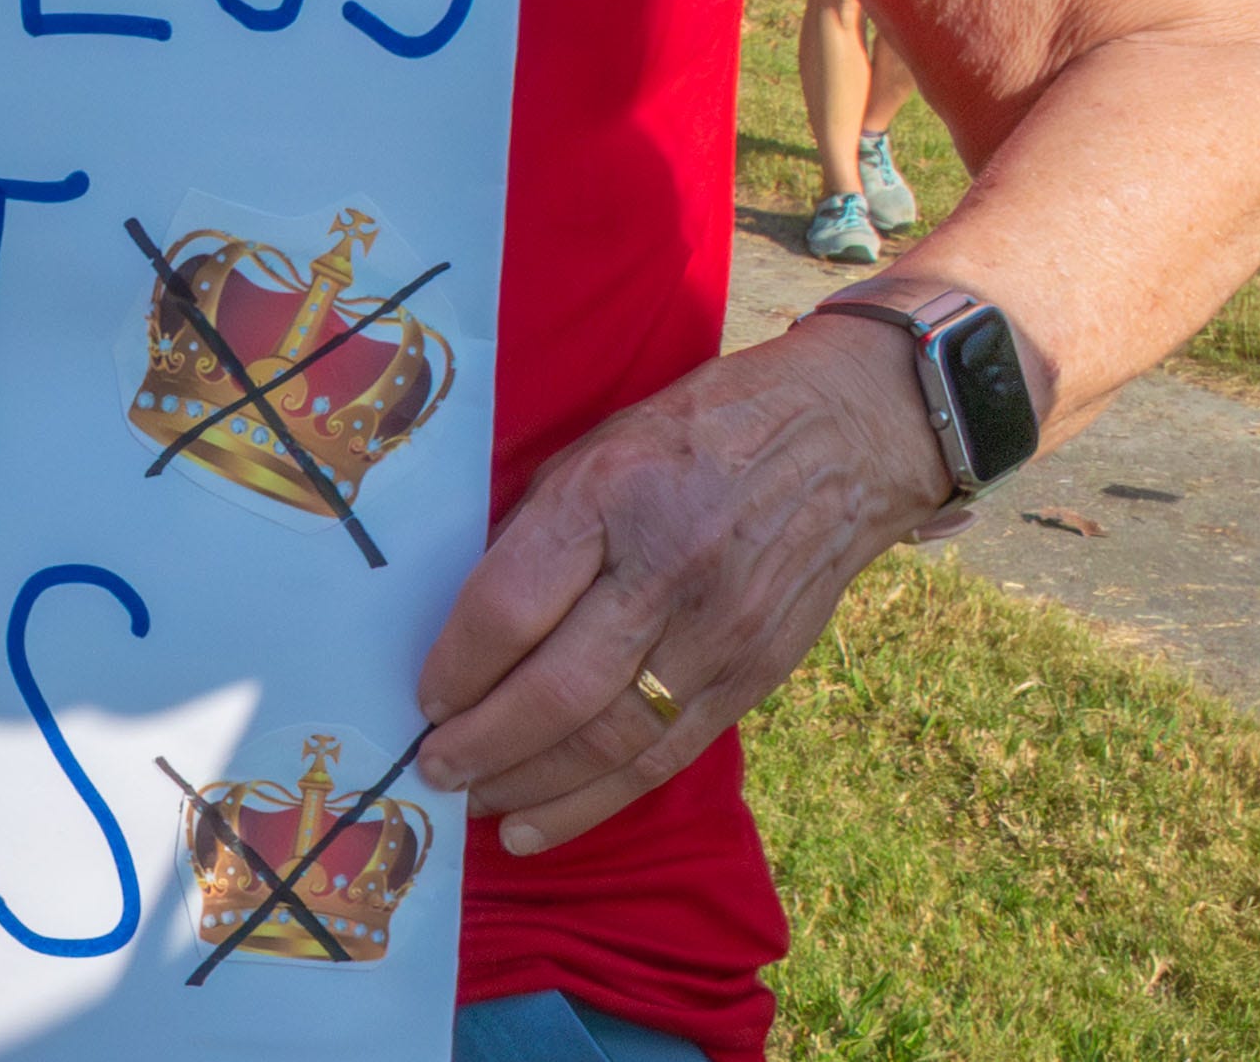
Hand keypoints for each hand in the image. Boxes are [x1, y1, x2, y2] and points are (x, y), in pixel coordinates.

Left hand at [411, 314, 952, 852]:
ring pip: (612, 741)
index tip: (424, 697)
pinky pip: (666, 758)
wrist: (836, 440)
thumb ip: (536, 530)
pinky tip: (542, 823)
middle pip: (558, 688)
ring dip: (533, 785)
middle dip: (485, 742)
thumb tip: (465, 622)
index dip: (458, 664)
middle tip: (432, 768)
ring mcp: (717, 634)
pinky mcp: (754, 678)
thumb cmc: (689, 435)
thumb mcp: (595, 449)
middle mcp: (664, 573)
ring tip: (476, 804)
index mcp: (608, 498)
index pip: (512, 605)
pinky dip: (597, 800)